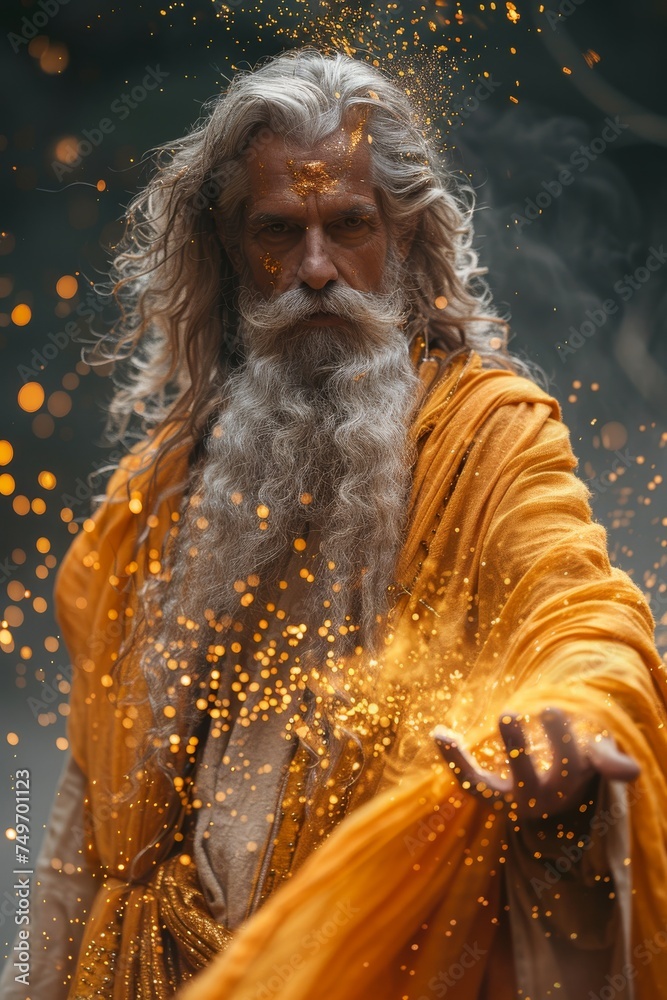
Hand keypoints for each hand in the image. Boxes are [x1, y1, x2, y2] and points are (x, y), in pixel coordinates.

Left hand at [432, 707, 639, 820]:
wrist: (560, 782)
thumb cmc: (578, 755)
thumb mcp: (593, 753)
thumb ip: (607, 758)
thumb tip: (632, 773)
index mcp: (569, 784)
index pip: (566, 766)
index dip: (559, 741)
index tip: (549, 707)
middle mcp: (540, 800)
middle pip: (527, 781)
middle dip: (517, 748)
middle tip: (506, 713)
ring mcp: (511, 801)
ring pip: (490, 788)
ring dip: (471, 762)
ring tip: (451, 730)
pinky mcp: (490, 796)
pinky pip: (468, 782)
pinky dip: (453, 758)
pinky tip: (438, 731)